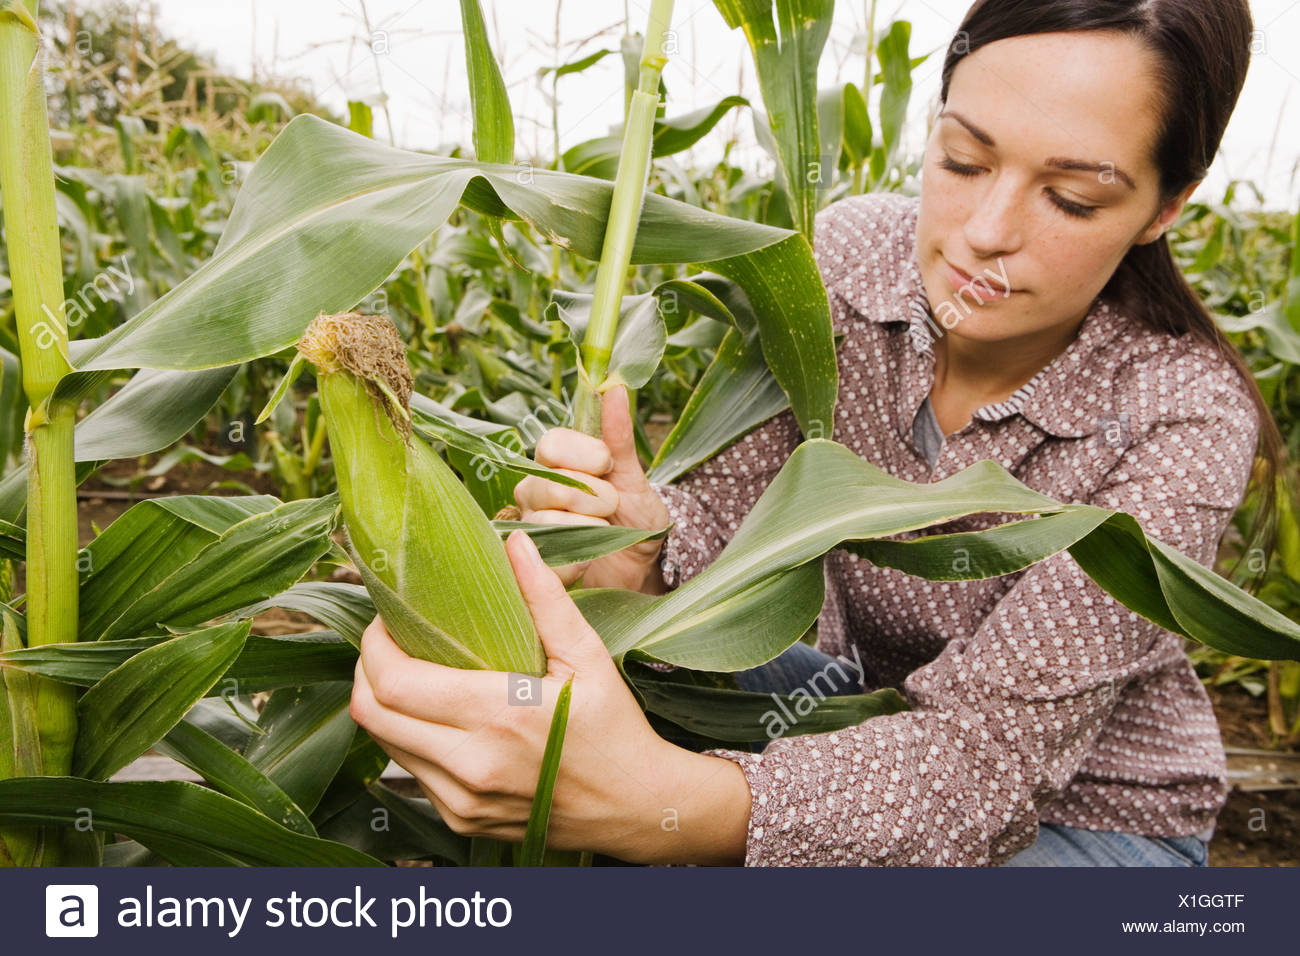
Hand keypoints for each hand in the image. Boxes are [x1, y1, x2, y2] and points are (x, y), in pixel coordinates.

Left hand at [349, 529, 750, 863]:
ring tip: (410, 671)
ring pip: (384, 744)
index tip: (389, 618)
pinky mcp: (461, 819)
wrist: (635, 807)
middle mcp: (470, 765)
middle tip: (389, 640)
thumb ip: (545, 598)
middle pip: (372, 713)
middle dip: (367, 670)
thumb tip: (515, 541)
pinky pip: (410, 772)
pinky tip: (434, 714)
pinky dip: (407, 737)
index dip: (374, 645)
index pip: (393, 682)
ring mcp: (461, 799)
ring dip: (384, 704)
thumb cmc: (614, 728)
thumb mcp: (588, 656)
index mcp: (498, 716)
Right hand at [512, 385, 671, 590]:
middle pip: (545, 483)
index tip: (608, 463)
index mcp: (555, 463)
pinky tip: (591, 558)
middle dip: (590, 494)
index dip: (582, 453)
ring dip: (588, 527)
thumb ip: (620, 436)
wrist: (643, 564)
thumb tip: (616, 386)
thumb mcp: (634, 476)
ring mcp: (531, 528)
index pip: (550, 444)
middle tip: (613, 504)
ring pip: (545, 522)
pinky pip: (546, 559)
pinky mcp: (538, 564)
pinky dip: (576, 560)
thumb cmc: (635, 516)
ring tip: (604, 531)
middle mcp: (535, 492)